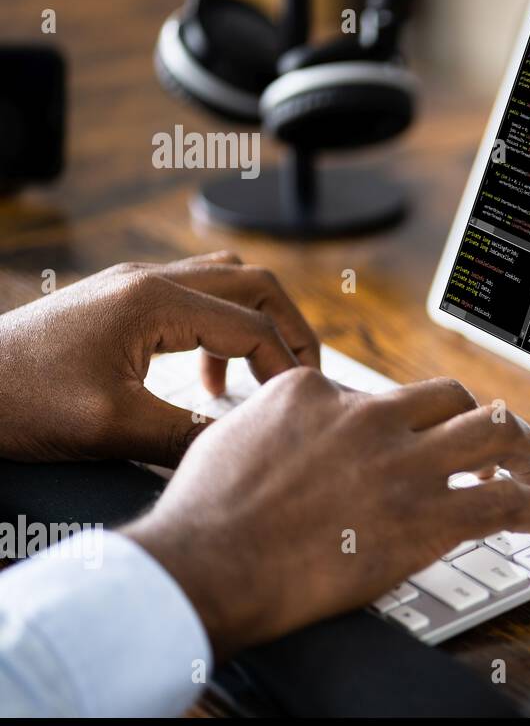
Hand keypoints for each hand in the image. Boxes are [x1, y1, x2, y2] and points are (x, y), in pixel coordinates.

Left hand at [0, 252, 318, 465]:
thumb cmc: (19, 405)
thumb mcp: (112, 430)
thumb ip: (188, 434)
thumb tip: (248, 446)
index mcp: (154, 301)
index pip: (252, 324)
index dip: (287, 366)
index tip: (298, 407)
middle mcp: (148, 279)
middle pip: (255, 284)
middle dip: (290, 330)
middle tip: (304, 379)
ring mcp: (132, 284)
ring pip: (228, 280)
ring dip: (258, 322)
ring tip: (264, 373)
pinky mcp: (119, 300)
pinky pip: (196, 296)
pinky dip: (222, 327)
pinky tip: (209, 377)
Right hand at [123, 367, 529, 657]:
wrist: (207, 564)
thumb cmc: (205, 513)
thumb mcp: (231, 433)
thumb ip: (275, 420)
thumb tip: (290, 426)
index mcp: (319, 392)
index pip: (383, 396)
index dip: (404, 425)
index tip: (411, 443)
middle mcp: (371, 418)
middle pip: (452, 398)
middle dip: (481, 416)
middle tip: (496, 441)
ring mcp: (404, 464)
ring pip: (494, 432)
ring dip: (525, 449)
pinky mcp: (427, 517)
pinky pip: (504, 504)